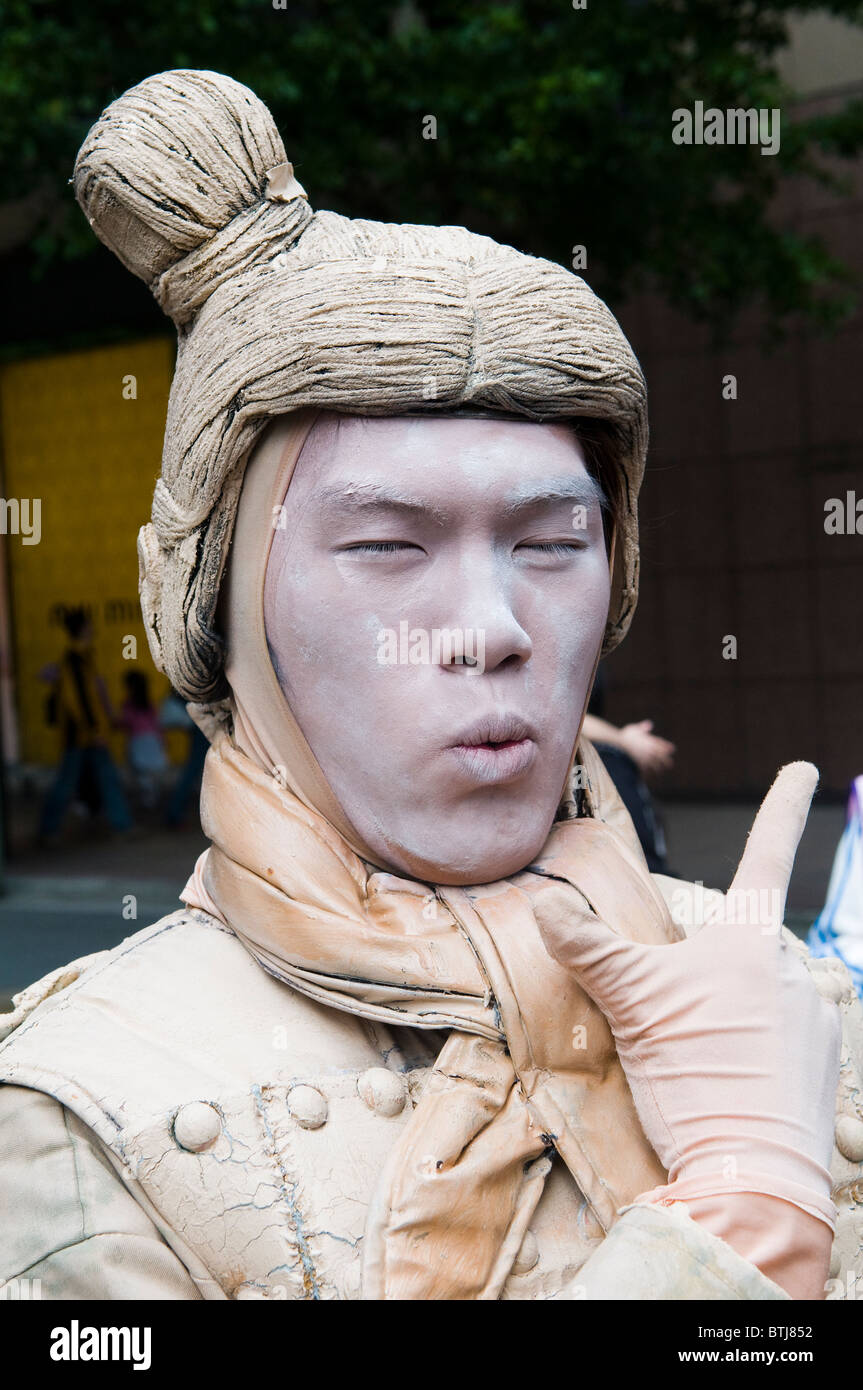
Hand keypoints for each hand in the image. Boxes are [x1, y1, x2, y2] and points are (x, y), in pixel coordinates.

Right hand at [534, 763, 840, 1237]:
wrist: (752, 1174)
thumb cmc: (694, 1071)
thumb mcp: (630, 1003)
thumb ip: (588, 946)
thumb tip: (545, 901)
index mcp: (748, 937)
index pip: (765, 851)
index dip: (781, 804)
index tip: (803, 766)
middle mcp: (791, 965)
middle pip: (744, 941)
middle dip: (711, 965)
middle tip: (675, 1015)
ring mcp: (814, 1015)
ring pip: (760, 991)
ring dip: (730, 1009)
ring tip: (696, 1058)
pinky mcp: (824, 1063)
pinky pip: (783, 1035)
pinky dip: (754, 1047)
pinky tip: (725, 1078)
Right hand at [618, 719, 674, 775]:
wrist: (618, 744)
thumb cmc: (624, 736)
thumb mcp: (633, 728)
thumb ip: (642, 727)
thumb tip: (649, 723)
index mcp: (650, 741)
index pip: (661, 744)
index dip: (667, 747)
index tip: (672, 749)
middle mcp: (650, 750)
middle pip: (662, 756)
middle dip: (666, 761)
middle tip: (670, 765)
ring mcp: (645, 758)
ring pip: (656, 766)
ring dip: (658, 770)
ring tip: (659, 773)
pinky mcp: (640, 764)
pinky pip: (646, 771)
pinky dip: (647, 774)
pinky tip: (647, 777)